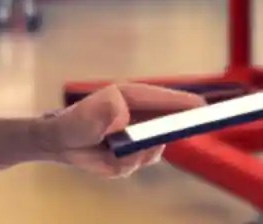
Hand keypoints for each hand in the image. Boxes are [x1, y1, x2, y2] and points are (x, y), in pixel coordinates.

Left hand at [37, 83, 206, 177]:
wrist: (59, 143)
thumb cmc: (72, 122)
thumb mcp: (83, 115)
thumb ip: (101, 112)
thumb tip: (122, 118)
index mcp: (131, 98)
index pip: (164, 99)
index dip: (185, 102)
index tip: (203, 108)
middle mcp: (139, 116)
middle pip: (168, 122)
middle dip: (173, 130)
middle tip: (171, 136)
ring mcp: (137, 136)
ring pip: (153, 149)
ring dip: (138, 154)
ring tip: (115, 152)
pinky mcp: (132, 155)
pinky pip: (137, 163)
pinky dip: (124, 164)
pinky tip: (108, 160)